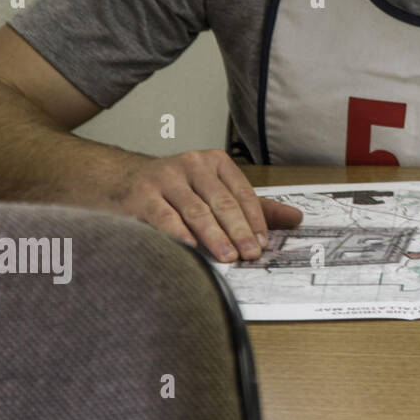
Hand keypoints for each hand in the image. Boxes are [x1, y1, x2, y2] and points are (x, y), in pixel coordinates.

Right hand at [113, 148, 302, 261]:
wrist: (124, 181)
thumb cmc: (178, 190)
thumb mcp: (217, 190)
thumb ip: (255, 207)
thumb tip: (296, 218)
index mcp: (215, 162)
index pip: (242, 192)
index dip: (255, 219)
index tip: (264, 243)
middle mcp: (192, 165)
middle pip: (222, 202)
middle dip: (239, 231)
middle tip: (251, 254)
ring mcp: (165, 178)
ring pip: (196, 211)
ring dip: (214, 236)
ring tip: (228, 257)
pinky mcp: (142, 195)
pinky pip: (164, 217)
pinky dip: (179, 234)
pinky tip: (191, 249)